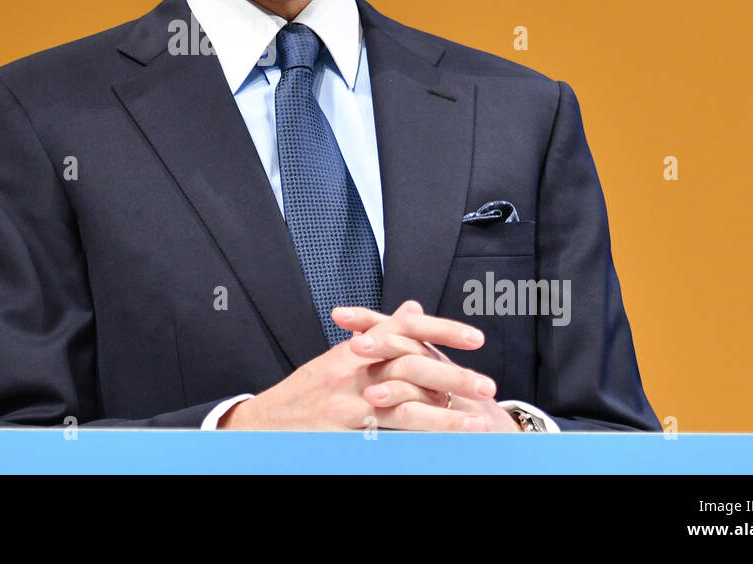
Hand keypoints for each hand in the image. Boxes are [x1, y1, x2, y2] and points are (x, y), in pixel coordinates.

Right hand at [219, 299, 515, 430]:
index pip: (404, 330)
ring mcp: (348, 402)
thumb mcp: (340, 357)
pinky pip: (387, 434)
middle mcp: (353, 370)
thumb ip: (380, 333)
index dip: (440, 331)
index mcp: (354, 349)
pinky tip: (442, 443)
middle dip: (453, 375)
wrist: (265, 424)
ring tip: (477, 420)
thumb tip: (413, 309)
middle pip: (411, 365)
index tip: (474, 338)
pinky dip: (417, 437)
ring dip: (445, 414)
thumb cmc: (305, 393)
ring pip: (405, 403)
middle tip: (487, 385)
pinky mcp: (344, 431)